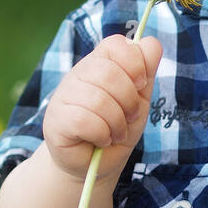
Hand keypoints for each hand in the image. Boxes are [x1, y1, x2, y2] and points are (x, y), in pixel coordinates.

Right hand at [43, 34, 163, 183]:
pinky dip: (102, 134)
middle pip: (110, 73)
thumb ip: (145, 71)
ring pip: (99, 100)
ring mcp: (63, 95)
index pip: (116, 45)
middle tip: (129, 117)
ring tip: (115, 133)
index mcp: (100, 64)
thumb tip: (152, 43)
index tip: (141, 85)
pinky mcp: (55, 120)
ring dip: (117, 123)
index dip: (135, 63)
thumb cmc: (116, 129)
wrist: (95, 165)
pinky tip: (101, 139)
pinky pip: (85, 120)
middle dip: (129, 101)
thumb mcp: (138, 100)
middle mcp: (78, 74)